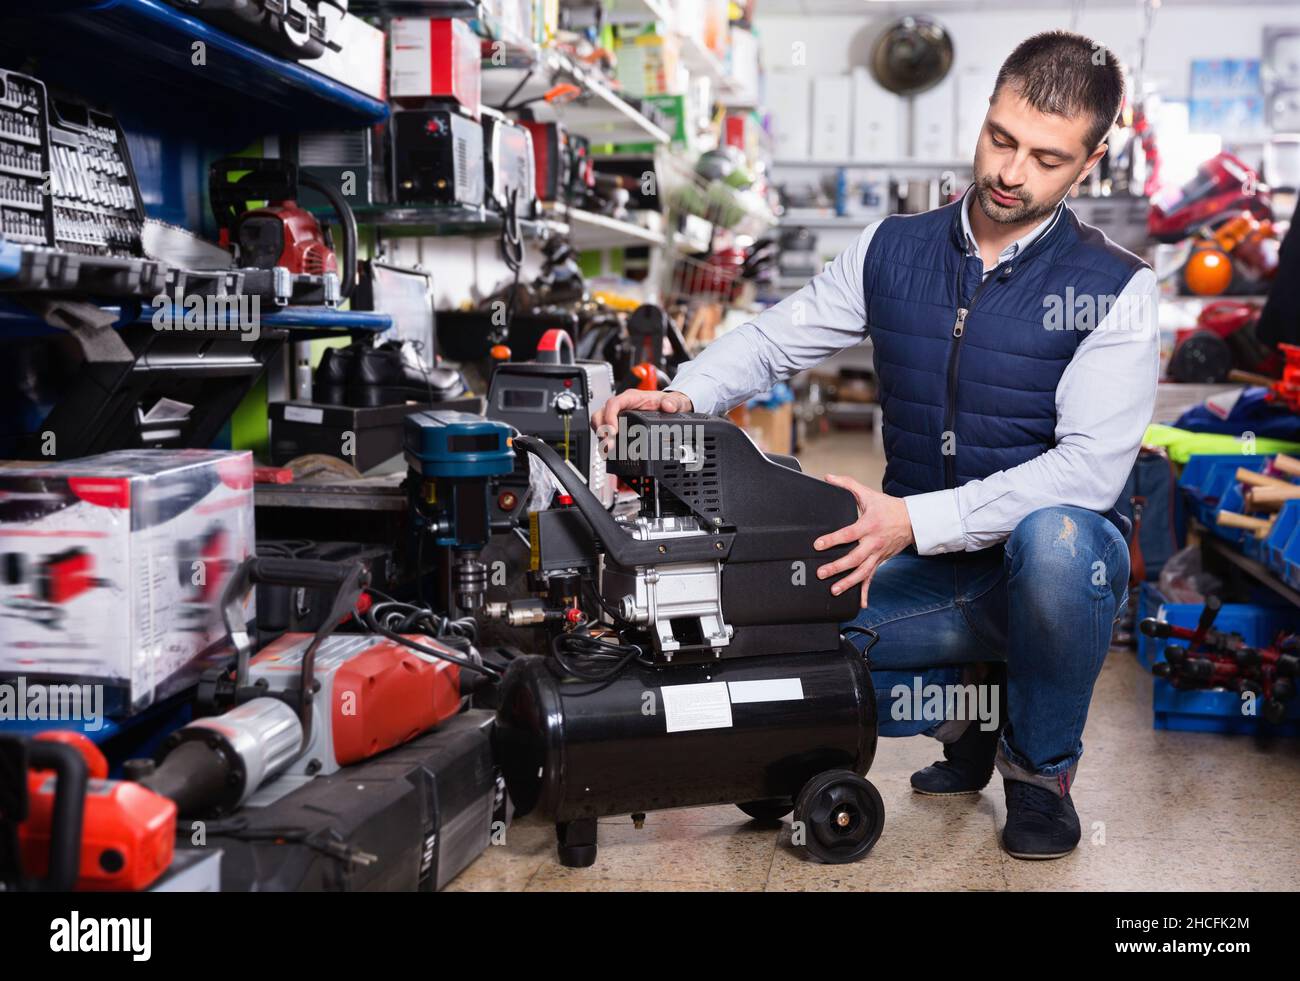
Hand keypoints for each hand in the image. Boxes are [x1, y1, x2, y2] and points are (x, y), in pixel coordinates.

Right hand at [590, 388, 692, 443]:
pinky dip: (605, 442)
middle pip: (601, 414)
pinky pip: (605, 432)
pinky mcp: (618, 425)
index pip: (614, 404)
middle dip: (601, 430)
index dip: (610, 417)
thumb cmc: (667, 402)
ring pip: (600, 423)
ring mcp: (618, 415)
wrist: (670, 407)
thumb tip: (668, 406)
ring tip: (607, 451)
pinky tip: (609, 452)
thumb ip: (673, 402)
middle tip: (609, 445)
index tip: (613, 431)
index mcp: (632, 397)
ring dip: (601, 437)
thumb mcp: (674, 401)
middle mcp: (622, 405)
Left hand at [813, 473, 914, 607]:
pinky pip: (872, 579)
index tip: (818, 545)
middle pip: (854, 558)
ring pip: (863, 572)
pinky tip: (860, 604)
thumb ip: (847, 485)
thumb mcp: (868, 494)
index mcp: (869, 525)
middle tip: (822, 573)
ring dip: (849, 583)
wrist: (911, 520)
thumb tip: (828, 478)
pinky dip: (866, 592)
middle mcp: (873, 543)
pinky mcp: (880, 562)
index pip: (848, 534)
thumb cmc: (887, 507)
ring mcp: (878, 555)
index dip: (833, 540)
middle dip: (838, 567)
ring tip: (834, 590)